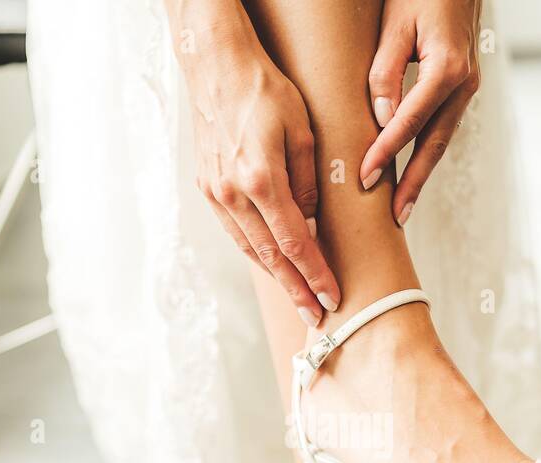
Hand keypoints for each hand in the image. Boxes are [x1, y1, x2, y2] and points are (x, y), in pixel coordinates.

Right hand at [167, 0, 339, 324]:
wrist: (217, 67)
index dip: (314, 275)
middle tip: (316, 318)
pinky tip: (273, 264)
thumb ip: (308, 183)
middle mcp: (233, 193)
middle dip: (296, 290)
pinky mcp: (208, 188)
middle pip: (270, 257)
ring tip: (299, 297)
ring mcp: (216, 193)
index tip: (331, 297)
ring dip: (275, 277)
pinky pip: (236, 231)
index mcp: (261, 179)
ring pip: (249, 248)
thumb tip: (311, 226)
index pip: (294, 242)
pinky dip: (257, 252)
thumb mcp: (302, 131)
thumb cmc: (267, 91)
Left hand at [359, 0, 481, 226]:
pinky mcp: (463, 89)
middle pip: (434, 145)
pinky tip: (413, 173)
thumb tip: (382, 120)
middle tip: (396, 218)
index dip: (386, 153)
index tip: (364, 178)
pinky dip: (426, 153)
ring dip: (422, 175)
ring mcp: (467, 89)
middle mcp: (463, 84)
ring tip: (403, 208)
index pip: (409, 122)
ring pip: (441, 141)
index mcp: (446, 69)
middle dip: (413, 183)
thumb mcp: (396, 24)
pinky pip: (443, 128)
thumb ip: (386, 71)